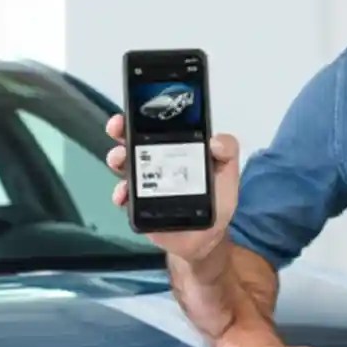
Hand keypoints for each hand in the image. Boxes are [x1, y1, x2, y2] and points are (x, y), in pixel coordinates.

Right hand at [105, 113, 239, 262]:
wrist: (207, 238)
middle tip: (118, 128)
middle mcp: (157, 162)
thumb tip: (215, 141)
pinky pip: (123, 196)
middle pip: (133, 141)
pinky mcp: (138, 205)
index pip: (157, 127)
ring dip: (117, 159)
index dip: (145, 115)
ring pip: (123, 165)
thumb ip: (228, 153)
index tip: (136, 108)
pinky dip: (120, 193)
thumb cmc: (217, 201)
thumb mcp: (228, 174)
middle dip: (121, 130)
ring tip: (119, 160)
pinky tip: (124, 194)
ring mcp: (145, 183)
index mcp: (177, 149)